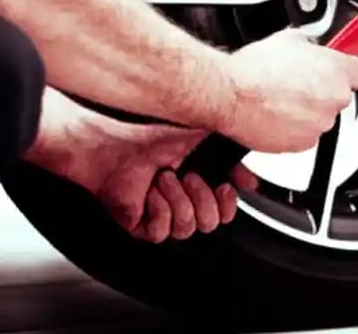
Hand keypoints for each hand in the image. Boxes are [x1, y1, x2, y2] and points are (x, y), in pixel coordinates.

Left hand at [44, 115, 259, 242]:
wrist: (106, 134)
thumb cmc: (145, 123)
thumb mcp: (202, 129)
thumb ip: (231, 150)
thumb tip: (251, 178)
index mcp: (193, 170)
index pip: (223, 205)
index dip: (228, 203)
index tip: (225, 186)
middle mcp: (176, 190)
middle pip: (210, 223)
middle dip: (203, 201)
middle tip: (188, 177)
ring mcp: (155, 206)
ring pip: (187, 229)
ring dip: (180, 203)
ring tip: (164, 179)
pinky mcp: (135, 220)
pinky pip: (161, 234)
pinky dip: (161, 213)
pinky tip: (151, 193)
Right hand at [221, 29, 357, 152]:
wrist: (231, 95)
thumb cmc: (255, 69)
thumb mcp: (288, 39)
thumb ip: (311, 47)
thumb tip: (312, 48)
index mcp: (336, 70)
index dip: (354, 72)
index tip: (347, 71)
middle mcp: (333, 99)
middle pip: (339, 97)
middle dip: (323, 91)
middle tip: (299, 83)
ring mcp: (320, 123)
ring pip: (320, 117)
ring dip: (306, 110)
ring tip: (280, 98)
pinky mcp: (303, 143)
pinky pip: (304, 134)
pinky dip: (292, 127)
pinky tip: (274, 113)